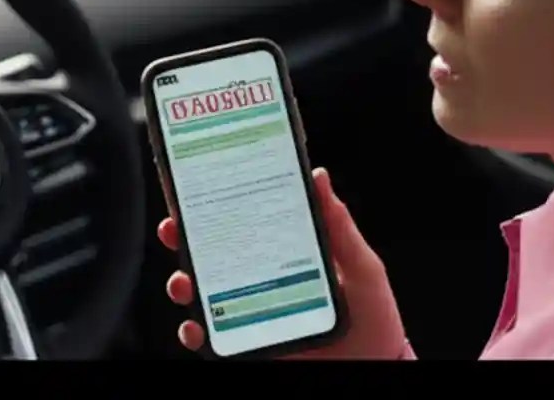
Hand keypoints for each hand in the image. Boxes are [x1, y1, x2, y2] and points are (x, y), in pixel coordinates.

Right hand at [156, 166, 408, 358]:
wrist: (378, 373)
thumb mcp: (362, 268)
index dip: (216, 206)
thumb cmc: (374, 322)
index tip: (196, 189)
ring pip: (203, 293)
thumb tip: (319, 179)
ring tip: (184, 281)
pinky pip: (212, 337)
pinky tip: (197, 326)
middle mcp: (263, 281)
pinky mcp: (249, 344)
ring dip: (183, 283)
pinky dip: (196, 331)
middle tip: (175, 228)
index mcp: (286, 254)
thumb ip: (340, 228)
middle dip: (184, 238)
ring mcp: (253, 313)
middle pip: (213, 254)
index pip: (245, 224)